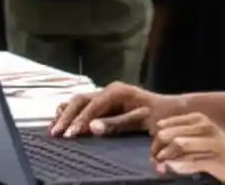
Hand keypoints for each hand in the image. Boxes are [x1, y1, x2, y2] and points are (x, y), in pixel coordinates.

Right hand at [50, 81, 180, 138]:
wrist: (171, 109)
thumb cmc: (159, 115)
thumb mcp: (140, 120)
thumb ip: (115, 124)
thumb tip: (90, 128)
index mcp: (116, 91)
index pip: (91, 105)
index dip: (79, 120)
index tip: (70, 135)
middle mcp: (108, 89)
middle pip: (79, 100)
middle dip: (66, 117)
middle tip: (56, 134)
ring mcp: (104, 94)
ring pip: (77, 101)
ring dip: (65, 114)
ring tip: (54, 129)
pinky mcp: (104, 102)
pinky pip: (82, 105)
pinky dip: (71, 113)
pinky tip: (61, 122)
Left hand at [152, 113, 224, 182]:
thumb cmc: (220, 147)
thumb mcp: (200, 137)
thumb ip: (180, 141)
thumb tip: (156, 153)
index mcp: (197, 119)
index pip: (165, 127)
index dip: (155, 141)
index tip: (154, 154)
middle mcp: (203, 127)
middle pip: (168, 135)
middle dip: (157, 150)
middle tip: (156, 162)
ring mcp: (210, 143)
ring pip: (179, 146)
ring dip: (166, 158)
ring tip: (162, 167)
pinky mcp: (216, 161)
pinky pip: (192, 162)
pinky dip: (179, 166)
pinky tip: (172, 168)